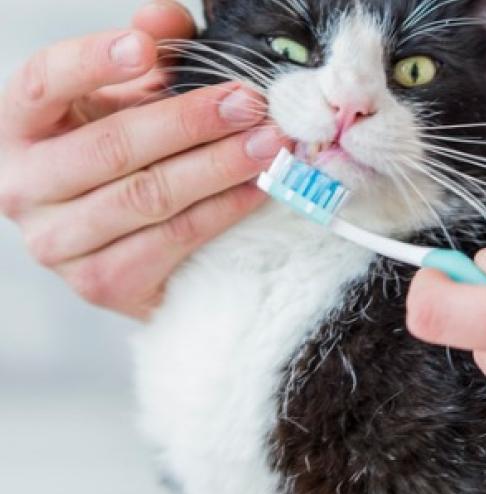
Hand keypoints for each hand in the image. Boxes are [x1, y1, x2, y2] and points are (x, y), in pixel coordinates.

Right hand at [0, 1, 286, 318]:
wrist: (119, 242)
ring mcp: (58, 243)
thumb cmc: (123, 151)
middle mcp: (23, 187)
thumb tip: (166, 16)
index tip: (147, 48)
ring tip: (269, 144)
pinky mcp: (101, 285)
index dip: (93, 62)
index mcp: (19, 127)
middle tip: (249, 103)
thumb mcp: (126, 96)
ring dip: (218, 167)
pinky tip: (258, 189)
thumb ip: (148, 52)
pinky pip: (171, 242)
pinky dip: (222, 212)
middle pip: (112, 146)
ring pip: (147, 198)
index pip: (44, 83)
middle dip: (190, 120)